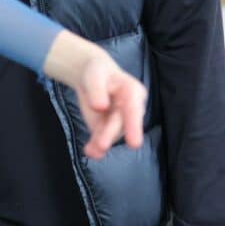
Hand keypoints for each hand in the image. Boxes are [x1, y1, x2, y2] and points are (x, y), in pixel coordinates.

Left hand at [43, 33, 145, 157]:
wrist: (91, 79)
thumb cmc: (97, 72)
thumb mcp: (94, 75)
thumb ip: (97, 90)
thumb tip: (100, 107)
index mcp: (132, 91)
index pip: (133, 109)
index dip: (134, 126)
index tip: (134, 144)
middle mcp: (131, 109)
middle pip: (121, 124)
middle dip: (110, 134)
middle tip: (101, 145)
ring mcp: (120, 121)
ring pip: (112, 135)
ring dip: (101, 143)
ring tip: (91, 151)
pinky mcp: (107, 129)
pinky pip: (102, 139)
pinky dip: (95, 147)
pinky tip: (90, 152)